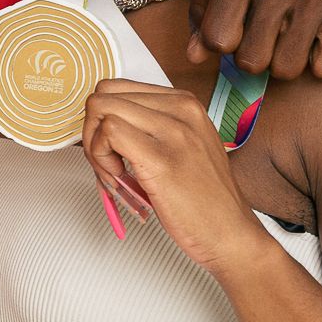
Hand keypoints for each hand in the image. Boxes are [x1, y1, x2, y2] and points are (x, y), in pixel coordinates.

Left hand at [80, 78, 272, 274]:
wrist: (230, 233)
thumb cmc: (201, 197)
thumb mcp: (179, 145)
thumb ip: (147, 126)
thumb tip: (99, 122)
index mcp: (184, 103)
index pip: (116, 88)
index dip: (101, 119)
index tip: (111, 148)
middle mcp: (181, 109)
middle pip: (103, 96)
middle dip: (91, 131)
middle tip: (106, 162)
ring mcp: (174, 131)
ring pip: (101, 110)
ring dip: (94, 146)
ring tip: (114, 173)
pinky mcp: (162, 158)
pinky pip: (108, 133)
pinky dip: (100, 157)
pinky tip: (119, 178)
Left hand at [188, 0, 321, 78]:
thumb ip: (202, 6)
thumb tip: (194, 56)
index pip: (217, 39)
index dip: (222, 41)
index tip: (234, 26)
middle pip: (251, 61)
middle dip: (252, 52)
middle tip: (262, 31)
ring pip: (286, 70)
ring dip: (283, 59)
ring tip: (287, 33)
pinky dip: (318, 60)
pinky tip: (314, 34)